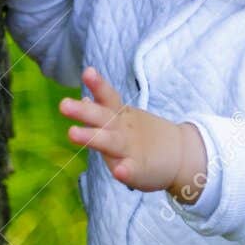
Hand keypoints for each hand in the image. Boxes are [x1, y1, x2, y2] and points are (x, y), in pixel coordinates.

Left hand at [60, 68, 208, 199]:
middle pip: (102, 117)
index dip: (98, 85)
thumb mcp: (124, 119)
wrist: (181, 156)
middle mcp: (121, 130)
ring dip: (90, 137)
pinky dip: (126, 171)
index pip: (107, 97)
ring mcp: (130, 150)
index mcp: (119, 116)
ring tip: (71, 133)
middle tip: (63, 105)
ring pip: (109, 142)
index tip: (88, 72)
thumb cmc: (144, 137)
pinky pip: (131, 170)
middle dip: (82, 111)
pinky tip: (121, 172)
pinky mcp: (139, 171)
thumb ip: (104, 110)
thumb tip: (82, 100)